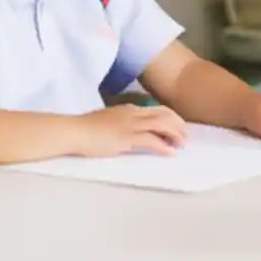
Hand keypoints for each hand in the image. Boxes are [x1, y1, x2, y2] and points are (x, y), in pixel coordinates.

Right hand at [73, 104, 187, 156]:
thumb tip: (129, 130)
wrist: (74, 131)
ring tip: (182, 144)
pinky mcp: (126, 138)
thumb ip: (121, 122)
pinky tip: (170, 152)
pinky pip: (151, 140)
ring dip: (175, 134)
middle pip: (164, 114)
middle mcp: (133, 113)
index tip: (178, 127)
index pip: (157, 109)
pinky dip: (163, 146)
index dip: (171, 118)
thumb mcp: (108, 120)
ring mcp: (130, 125)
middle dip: (178, 125)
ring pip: (162, 125)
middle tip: (186, 136)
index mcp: (129, 109)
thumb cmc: (86, 128)